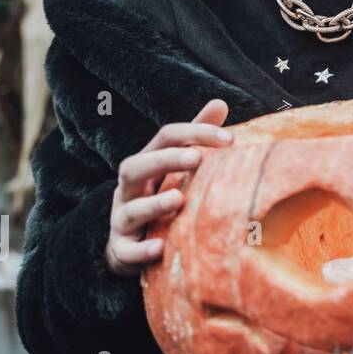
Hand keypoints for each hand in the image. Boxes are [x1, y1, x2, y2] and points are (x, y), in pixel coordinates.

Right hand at [104, 99, 233, 276]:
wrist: (130, 245)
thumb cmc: (161, 195)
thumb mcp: (177, 166)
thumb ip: (195, 137)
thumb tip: (220, 103)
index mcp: (146, 162)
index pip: (166, 138)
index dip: (196, 133)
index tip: (231, 139)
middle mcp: (129, 188)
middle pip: (135, 166)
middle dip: (165, 160)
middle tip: (197, 158)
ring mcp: (122, 219)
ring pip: (130, 209)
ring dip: (153, 204)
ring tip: (179, 199)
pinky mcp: (121, 250)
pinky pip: (127, 250)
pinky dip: (142, 250)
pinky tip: (160, 248)